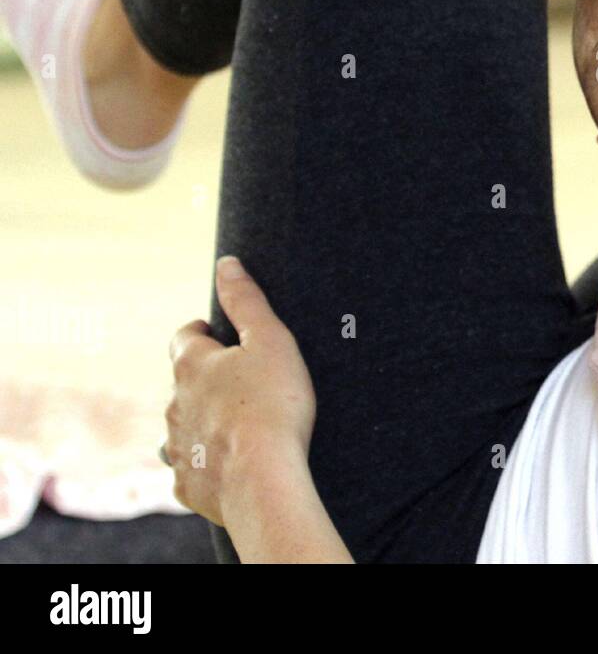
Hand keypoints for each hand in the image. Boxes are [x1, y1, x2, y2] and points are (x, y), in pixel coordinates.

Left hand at [164, 256, 316, 525]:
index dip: (201, 332)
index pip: (184, 337)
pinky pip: (192, 468)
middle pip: (183, 384)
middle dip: (205, 380)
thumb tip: (226, 264)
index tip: (217, 334)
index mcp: (192, 365)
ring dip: (203, 422)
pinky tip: (230, 464)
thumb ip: (247, 301)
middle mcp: (175, 404)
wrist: (262, 479)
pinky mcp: (187, 483)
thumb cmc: (273, 404)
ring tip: (237, 426)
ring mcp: (177, 446)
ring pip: (183, 427)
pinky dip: (206, 462)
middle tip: (241, 382)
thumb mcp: (271, 340)